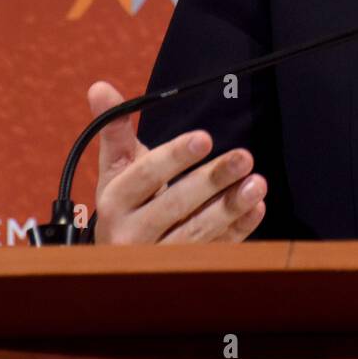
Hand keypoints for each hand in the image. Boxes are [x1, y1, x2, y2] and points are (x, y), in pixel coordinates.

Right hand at [88, 81, 267, 244]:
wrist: (116, 260)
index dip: (174, 156)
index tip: (204, 137)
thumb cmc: (125, 204)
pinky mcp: (184, 271)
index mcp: (114, 201)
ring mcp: (158, 258)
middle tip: (244, 156)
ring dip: (230, 206)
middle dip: (211, 180)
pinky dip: (238, 230)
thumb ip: (115, 129)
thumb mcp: (116, 169)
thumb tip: (100, 87)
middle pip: (174, 205)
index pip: (146, 176)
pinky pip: (215, 251)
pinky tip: (257, 208)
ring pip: (196, 233)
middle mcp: (130, 233)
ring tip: (257, 183)